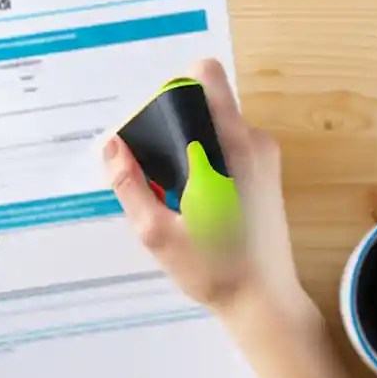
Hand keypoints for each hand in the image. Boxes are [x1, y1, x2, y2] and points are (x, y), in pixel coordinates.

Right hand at [101, 59, 320, 342]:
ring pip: (212, 127)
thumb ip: (130, 184)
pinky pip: (225, 146)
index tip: (155, 127)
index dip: (173, 91)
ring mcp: (264, 155)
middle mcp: (254, 140)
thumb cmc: (215, 269)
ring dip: (186, 150)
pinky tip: (192, 202)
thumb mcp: (157, 231)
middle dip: (172, 128)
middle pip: (203, 103)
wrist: (265, 301)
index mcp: (232, 145)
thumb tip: (111, 145)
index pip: (207, 76)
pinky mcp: (265, 171)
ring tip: (173, 195)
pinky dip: (202, 162)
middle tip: (156, 173)